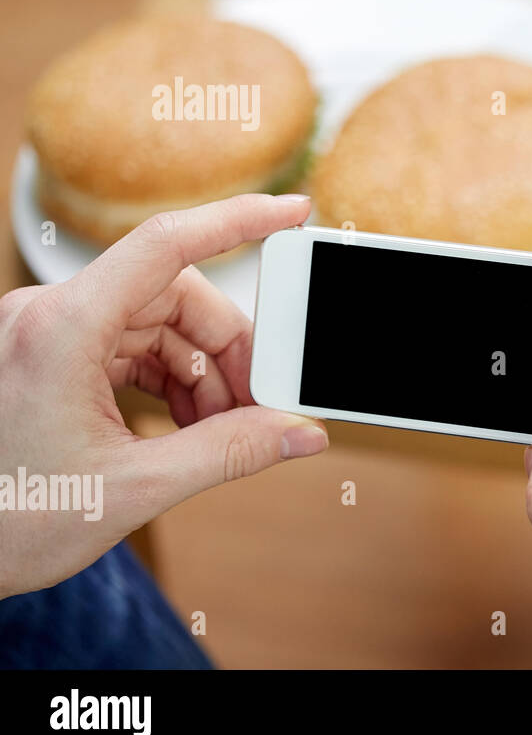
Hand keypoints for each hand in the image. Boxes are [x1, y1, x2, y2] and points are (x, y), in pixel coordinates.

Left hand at [0, 194, 328, 598]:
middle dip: (227, 348)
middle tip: (261, 404)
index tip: (294, 211)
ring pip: (157, 323)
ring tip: (223, 429)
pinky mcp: (47, 355)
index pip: (165, 245)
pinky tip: (189, 424)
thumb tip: (299, 433)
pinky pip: (130, 345)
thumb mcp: (133, 488)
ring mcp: (45, 333)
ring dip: (202, 371)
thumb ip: (228, 452)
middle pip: (173, 295)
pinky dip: (170, 379)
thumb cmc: (8, 523)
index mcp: (60, 330)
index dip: (238, 221)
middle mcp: (47, 316)